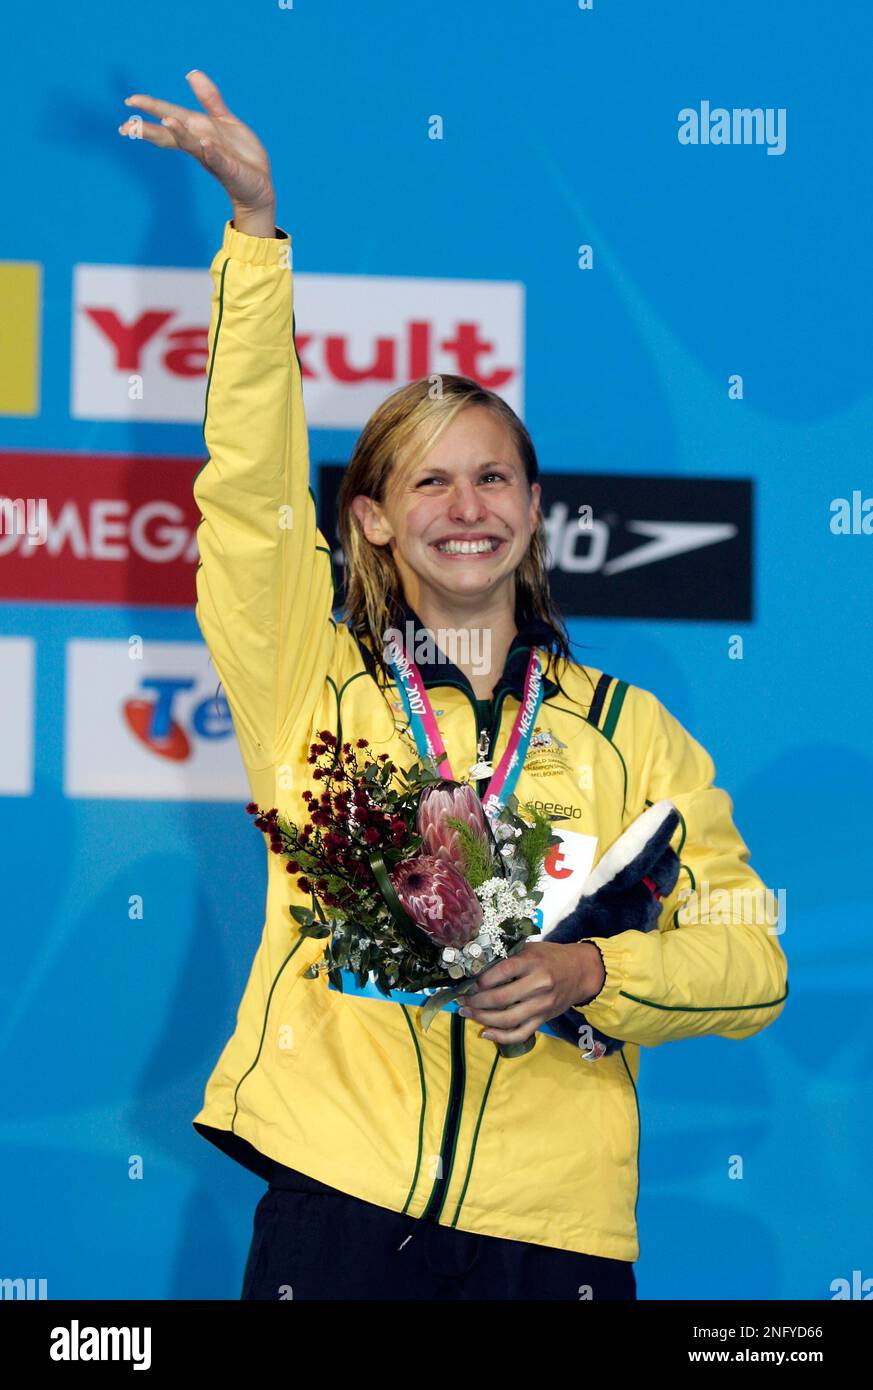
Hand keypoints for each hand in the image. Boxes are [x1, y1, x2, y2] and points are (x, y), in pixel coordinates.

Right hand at [118, 70, 275, 216]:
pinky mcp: (229, 169)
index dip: (151, 108)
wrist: (259, 184)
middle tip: (125, 127)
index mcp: (197, 130)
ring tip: (166, 121)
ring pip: (191, 144)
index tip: (129, 102)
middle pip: (170, 134)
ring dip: (179, 133)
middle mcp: (199, 144)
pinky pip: (218, 159)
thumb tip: (191, 73)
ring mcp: (213, 157)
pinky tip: (204, 143)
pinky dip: (211, 151)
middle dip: (149, 130)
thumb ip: (209, 98)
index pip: (169, 116)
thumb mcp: (224, 120)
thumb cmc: (240, 154)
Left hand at [457, 940, 604, 1046]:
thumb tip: (475, 967)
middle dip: (475, 1001)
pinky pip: (521, 1033)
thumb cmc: (550, 956)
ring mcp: (541, 1004)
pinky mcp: (544, 1019)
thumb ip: (508, 957)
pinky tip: (485, 1033)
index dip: (479, 980)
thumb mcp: (530, 948)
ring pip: (507, 1019)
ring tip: (467, 1013)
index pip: (501, 972)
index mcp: (532, 962)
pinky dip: (501, 1037)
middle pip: (500, 998)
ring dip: (482, 1018)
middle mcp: (538, 984)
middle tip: (461, 999)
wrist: (580, 971)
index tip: (466, 981)